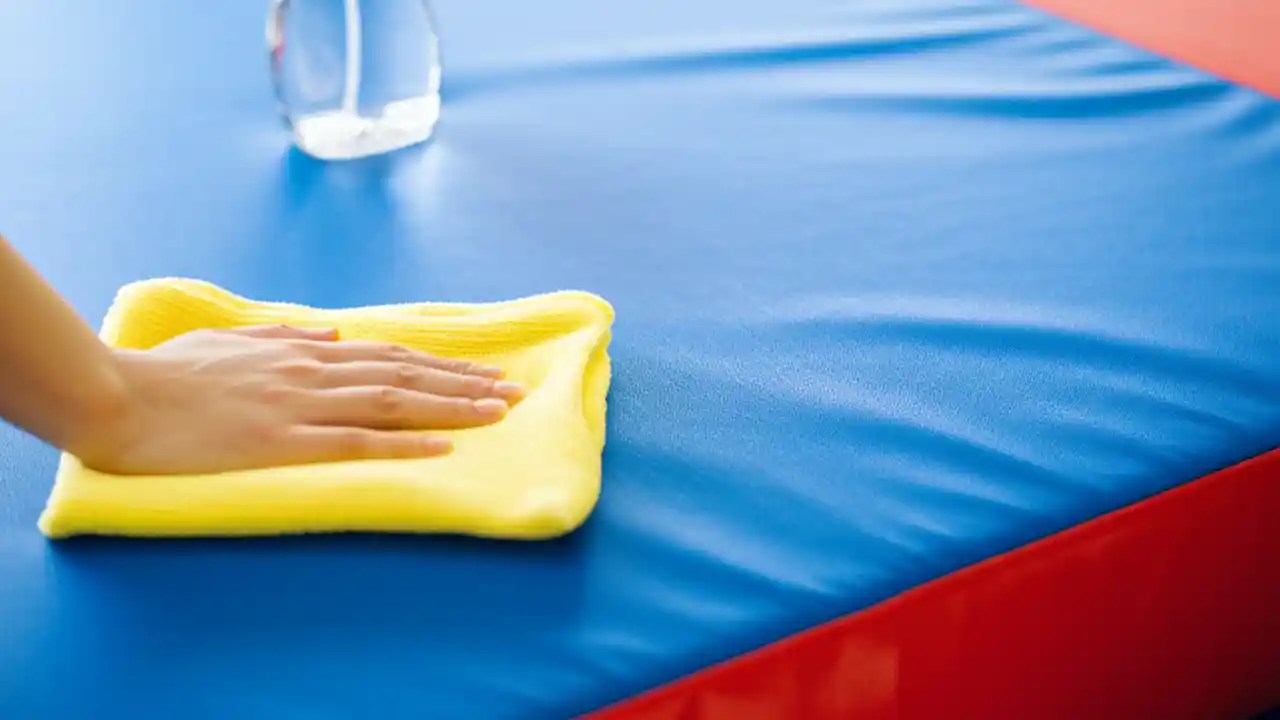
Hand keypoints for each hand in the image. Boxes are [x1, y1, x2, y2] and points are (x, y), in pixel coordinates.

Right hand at [73, 324, 522, 474]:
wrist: (115, 396)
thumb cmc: (166, 374)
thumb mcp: (230, 341)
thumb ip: (286, 337)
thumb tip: (335, 332)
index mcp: (301, 353)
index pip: (388, 356)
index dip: (440, 364)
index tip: (481, 371)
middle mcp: (312, 373)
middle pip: (404, 376)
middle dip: (464, 383)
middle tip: (514, 391)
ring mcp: (299, 407)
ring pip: (392, 403)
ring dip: (450, 407)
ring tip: (498, 412)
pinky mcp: (282, 442)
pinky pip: (355, 442)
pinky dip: (403, 443)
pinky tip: (441, 446)